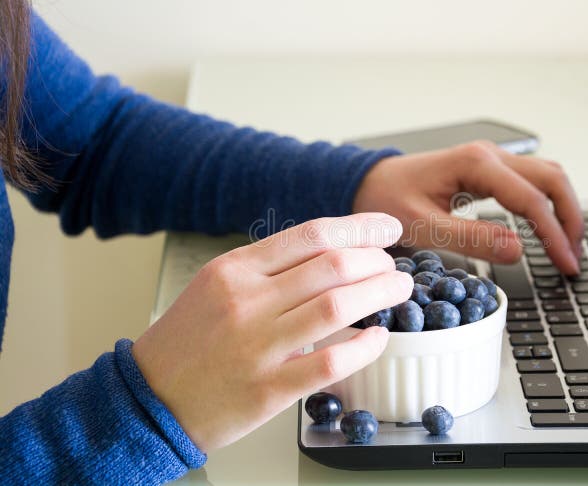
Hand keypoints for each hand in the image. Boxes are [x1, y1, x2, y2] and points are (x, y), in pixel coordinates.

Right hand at [132, 213, 412, 451]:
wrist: (148, 400)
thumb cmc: (186, 343)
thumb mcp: (216, 286)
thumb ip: (268, 269)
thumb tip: (331, 254)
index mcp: (234, 270)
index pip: (311, 235)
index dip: (360, 228)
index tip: (388, 228)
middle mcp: (247, 301)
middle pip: (332, 266)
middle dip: (377, 261)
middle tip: (395, 268)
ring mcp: (258, 346)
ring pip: (338, 305)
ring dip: (380, 293)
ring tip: (399, 291)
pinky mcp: (268, 389)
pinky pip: (331, 361)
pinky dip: (364, 346)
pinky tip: (378, 338)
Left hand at [353, 141, 583, 273]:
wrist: (368, 182)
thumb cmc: (387, 200)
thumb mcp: (423, 226)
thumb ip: (470, 238)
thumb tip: (518, 250)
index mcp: (475, 165)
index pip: (531, 200)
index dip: (555, 234)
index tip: (566, 265)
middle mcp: (489, 156)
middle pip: (551, 179)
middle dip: (570, 219)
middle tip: (574, 259)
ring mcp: (490, 160)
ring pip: (547, 176)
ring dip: (564, 209)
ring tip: (568, 248)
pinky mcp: (488, 170)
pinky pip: (530, 181)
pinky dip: (547, 204)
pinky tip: (548, 230)